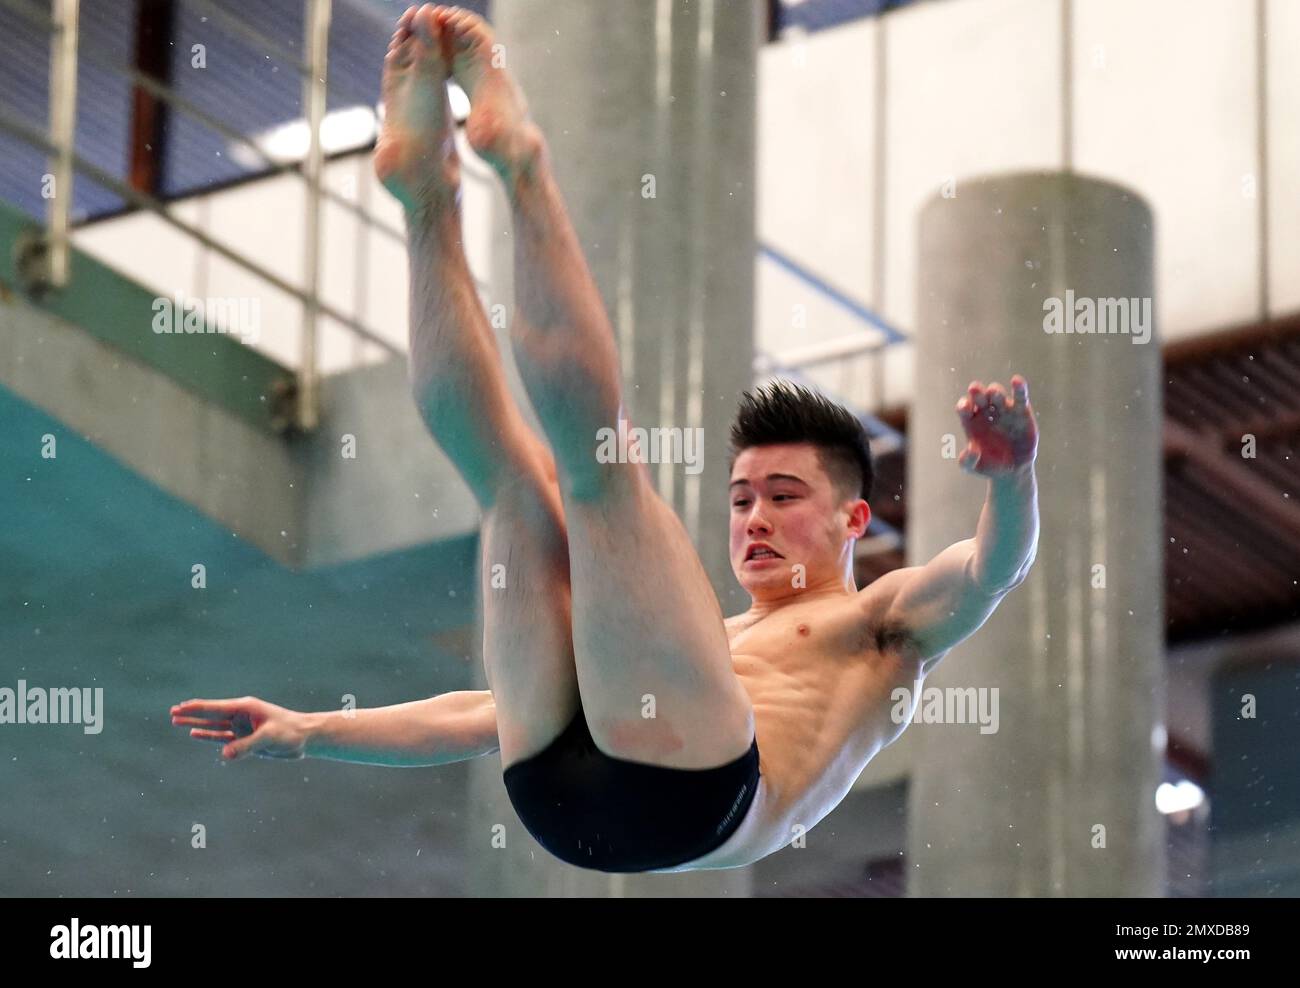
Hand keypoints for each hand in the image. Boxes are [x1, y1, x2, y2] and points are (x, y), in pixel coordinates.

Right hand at [170, 696, 308, 761]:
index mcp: (245, 708)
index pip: (215, 708)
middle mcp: (241, 715)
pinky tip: (196, 734)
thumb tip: (224, 754)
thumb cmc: (290, 732)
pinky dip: (209, 736)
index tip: (179, 707)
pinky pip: (223, 737)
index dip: (196, 708)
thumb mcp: (269, 737)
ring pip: (214, 726)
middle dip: (192, 714)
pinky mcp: (245, 739)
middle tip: (172, 713)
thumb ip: (247, 746)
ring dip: (196, 725)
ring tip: (177, 722)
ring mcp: (242, 727)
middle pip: (211, 715)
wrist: (305, 738)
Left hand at [954, 374, 1037, 474]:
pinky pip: (1020, 397)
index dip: (964, 405)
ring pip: (997, 395)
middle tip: (975, 391)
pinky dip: (1019, 388)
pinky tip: (1016, 381)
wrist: (1012, 471)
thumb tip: (971, 450)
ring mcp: (1003, 410)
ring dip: (995, 392)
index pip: (964, 407)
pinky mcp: (1021, 412)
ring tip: (994, 394)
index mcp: (971, 421)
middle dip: (977, 393)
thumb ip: (967, 461)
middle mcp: (986, 412)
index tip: (965, 409)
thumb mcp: (973, 468)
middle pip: (979, 397)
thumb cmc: (989, 466)